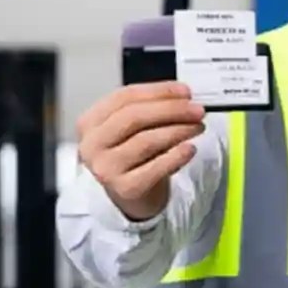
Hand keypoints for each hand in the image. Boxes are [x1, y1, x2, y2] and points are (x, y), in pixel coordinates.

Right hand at [76, 81, 205, 220]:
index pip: (125, 97)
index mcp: (90, 121)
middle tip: (197, 110)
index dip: (158, 91)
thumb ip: (151, 108)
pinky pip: (156, 167)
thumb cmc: (132, 156)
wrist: (130, 195)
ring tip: (198, 127)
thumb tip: (182, 97)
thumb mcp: (132, 128)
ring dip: (178, 130)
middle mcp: (92, 144)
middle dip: (171, 110)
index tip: (185, 92)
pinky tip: (190, 148)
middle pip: (134, 117)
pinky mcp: (124, 188)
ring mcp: (106, 168)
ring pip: (146, 140)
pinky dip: (176, 156)